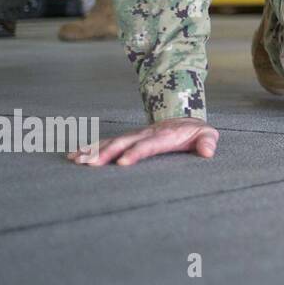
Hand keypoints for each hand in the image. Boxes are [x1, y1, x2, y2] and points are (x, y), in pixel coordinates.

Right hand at [68, 118, 219, 166]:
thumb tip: (209, 152)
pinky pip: (107, 143)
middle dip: (106, 152)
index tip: (122, 162)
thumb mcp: (207, 134)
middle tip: (90, 164)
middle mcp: (145, 134)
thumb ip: (208, 142)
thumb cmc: (195, 132)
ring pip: (111, 141)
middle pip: (123, 142)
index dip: (135, 152)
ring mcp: (134, 136)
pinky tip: (75, 156)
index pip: (148, 145)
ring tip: (76, 160)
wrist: (184, 119)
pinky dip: (91, 148)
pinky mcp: (127, 139)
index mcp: (164, 136)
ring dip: (94, 150)